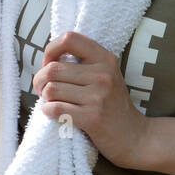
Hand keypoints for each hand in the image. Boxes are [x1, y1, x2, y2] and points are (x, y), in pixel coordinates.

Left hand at [31, 30, 154, 169]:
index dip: (51, 49)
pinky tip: (54, 112)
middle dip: (39, 80)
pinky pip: (55, 109)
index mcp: (105, 59)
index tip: (49, 63)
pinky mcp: (92, 118)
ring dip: (44, 97)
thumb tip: (47, 59)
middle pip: (53, 69)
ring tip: (51, 101)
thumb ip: (83, 63)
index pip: (69, 39)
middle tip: (42, 89)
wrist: (134, 136)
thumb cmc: (112, 104)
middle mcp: (103, 74)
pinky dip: (48, 111)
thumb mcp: (106, 75)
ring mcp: (98, 97)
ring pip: (51, 89)